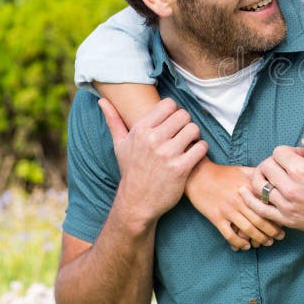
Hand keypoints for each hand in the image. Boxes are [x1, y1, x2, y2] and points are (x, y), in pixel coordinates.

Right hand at [100, 98, 207, 231]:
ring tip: (188, 144)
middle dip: (185, 124)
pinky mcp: (180, 168)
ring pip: (194, 129)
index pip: (169, 104)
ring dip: (194, 137)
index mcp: (140, 130)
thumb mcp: (119, 145)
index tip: (172, 123)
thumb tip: (102, 100)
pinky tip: (193, 155)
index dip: (174, 112)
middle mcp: (153, 139)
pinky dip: (201, 150)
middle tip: (182, 134)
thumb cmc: (131, 171)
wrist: (136, 203)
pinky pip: (201, 147)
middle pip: (184, 115)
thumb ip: (114, 120)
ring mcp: (167, 154)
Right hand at [185, 160, 284, 250]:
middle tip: (280, 237)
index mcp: (248, 188)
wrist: (198, 175)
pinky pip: (229, 234)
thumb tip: (274, 178)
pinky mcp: (216, 218)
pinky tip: (245, 246)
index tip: (286, 220)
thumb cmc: (223, 173)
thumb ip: (258, 175)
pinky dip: (239, 242)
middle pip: (260, 220)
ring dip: (259, 239)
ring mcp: (228, 210)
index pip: (267, 204)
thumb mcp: (243, 170)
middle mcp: (240, 200)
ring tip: (267, 243)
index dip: (278, 214)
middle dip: (272, 231)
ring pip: (248, 229)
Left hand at [241, 132, 303, 239]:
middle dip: (275, 161)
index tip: (302, 156)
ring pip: (260, 186)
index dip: (289, 150)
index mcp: (302, 170)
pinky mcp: (288, 220)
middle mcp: (291, 188)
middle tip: (288, 165)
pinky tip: (245, 192)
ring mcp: (287, 205)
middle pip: (266, 167)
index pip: (278, 152)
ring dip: (263, 177)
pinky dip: (250, 199)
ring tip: (272, 176)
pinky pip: (261, 209)